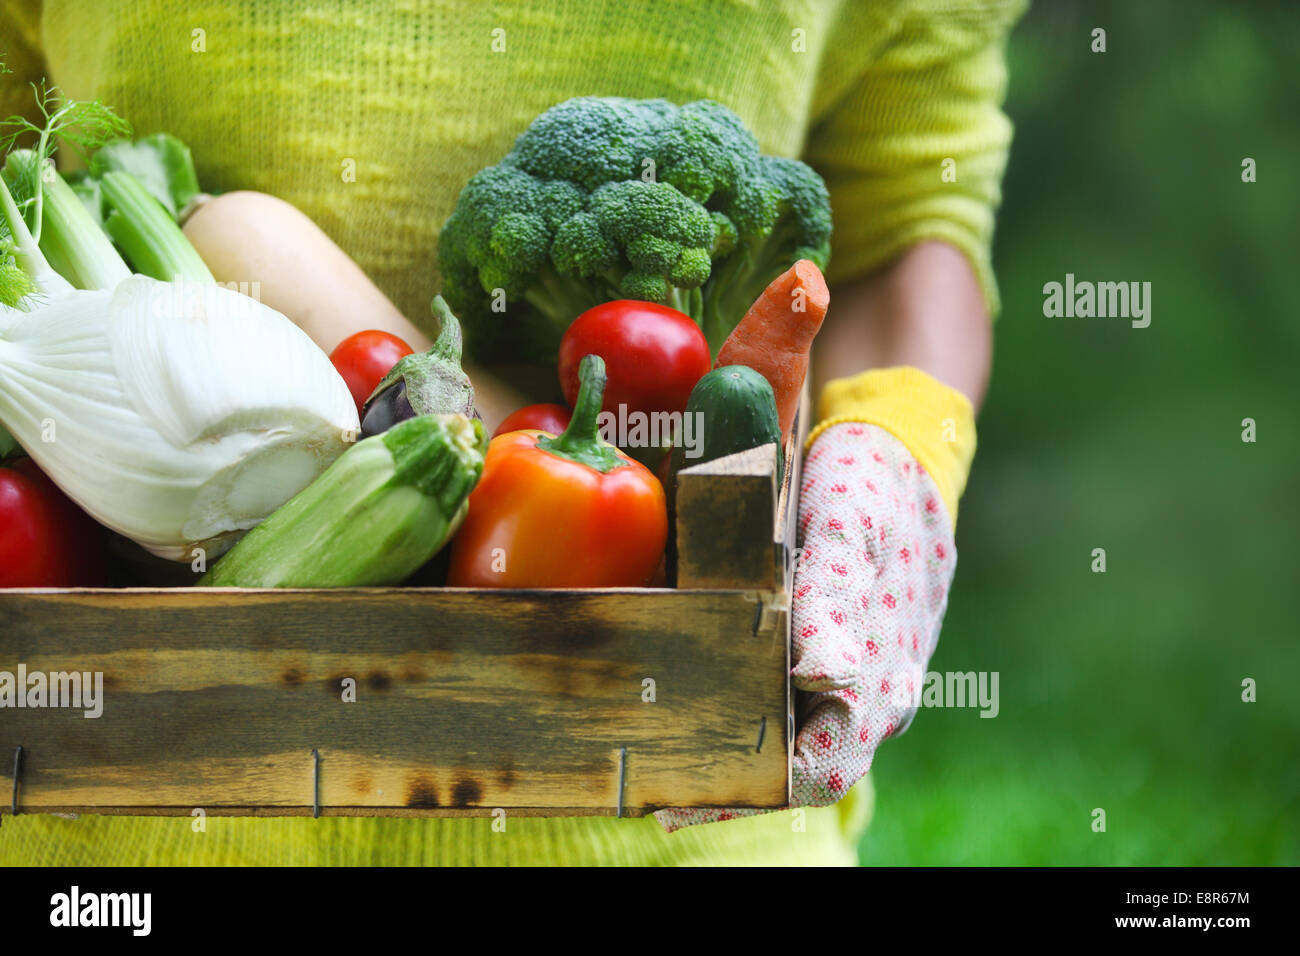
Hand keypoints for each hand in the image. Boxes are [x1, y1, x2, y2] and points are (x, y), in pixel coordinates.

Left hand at [656, 415, 958, 830]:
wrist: (908, 450)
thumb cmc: (874, 487)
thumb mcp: (851, 526)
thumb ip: (834, 598)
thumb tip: (818, 673)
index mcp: (880, 680)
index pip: (819, 772)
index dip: (753, 794)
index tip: (683, 797)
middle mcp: (872, 693)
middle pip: (798, 766)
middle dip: (730, 780)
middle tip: (651, 777)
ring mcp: (857, 674)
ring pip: (794, 735)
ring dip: (735, 749)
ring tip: (659, 749)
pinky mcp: (837, 649)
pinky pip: (793, 697)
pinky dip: (747, 709)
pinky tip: (696, 696)